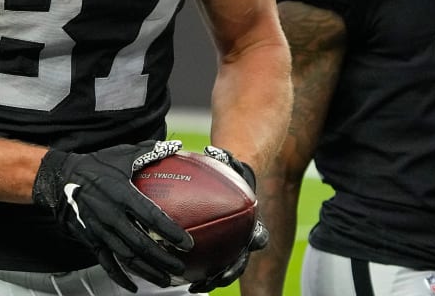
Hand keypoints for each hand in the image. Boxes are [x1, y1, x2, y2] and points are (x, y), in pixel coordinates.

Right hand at [32, 140, 190, 291]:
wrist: (59, 179)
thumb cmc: (94, 166)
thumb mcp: (121, 155)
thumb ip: (149, 152)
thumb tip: (177, 146)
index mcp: (122, 194)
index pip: (151, 217)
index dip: (170, 231)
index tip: (187, 243)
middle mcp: (111, 216)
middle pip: (141, 244)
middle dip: (163, 259)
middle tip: (180, 267)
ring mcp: (100, 231)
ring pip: (127, 258)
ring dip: (147, 271)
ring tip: (165, 279)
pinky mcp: (91, 240)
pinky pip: (106, 263)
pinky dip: (120, 277)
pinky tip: (132, 286)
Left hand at [190, 146, 269, 291]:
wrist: (229, 176)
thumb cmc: (229, 169)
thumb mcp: (230, 161)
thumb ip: (226, 159)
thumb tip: (214, 151)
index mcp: (252, 221)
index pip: (259, 238)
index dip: (254, 245)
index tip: (249, 247)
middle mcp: (243, 238)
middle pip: (240, 262)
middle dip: (228, 273)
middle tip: (214, 279)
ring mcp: (230, 245)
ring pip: (223, 268)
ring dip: (210, 279)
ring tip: (193, 286)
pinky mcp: (215, 248)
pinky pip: (205, 261)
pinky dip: (194, 269)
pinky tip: (175, 273)